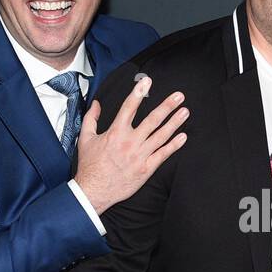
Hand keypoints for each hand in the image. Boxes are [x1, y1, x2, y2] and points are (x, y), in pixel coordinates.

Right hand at [74, 76, 187, 214]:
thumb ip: (91, 119)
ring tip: (185, 112)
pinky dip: (174, 145)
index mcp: (116, 132)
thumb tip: (97, 104)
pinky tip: (183, 137)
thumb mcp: (86, 139)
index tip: (148, 81)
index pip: (129, 107)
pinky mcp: (146, 169)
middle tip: (179, 96)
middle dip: (167, 106)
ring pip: (161, 135)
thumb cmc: (90, 166)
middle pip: (152, 120)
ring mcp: (140, 156)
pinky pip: (163, 155)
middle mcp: (130, 142)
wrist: (94, 191)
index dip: (139, 92)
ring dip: (175, 122)